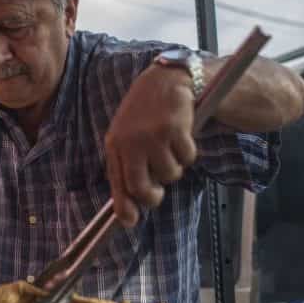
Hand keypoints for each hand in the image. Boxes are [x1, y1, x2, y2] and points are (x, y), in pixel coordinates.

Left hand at [105, 65, 198, 224]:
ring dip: (174, 168)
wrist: (164, 80)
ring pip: (170, 174)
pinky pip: (187, 158)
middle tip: (159, 192)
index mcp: (115, 144)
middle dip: (153, 196)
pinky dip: (188, 153)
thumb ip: (126, 168)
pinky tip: (182, 135)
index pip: (118, 183)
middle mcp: (131, 141)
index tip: (131, 221)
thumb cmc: (144, 114)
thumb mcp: (127, 138)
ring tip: (169, 148)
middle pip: (142, 188)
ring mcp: (153, 136)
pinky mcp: (175, 129)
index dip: (124, 206)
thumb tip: (127, 212)